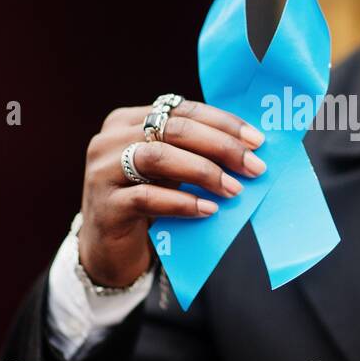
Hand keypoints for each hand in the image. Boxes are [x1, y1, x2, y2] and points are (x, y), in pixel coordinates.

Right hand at [78, 100, 266, 286]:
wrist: (108, 250)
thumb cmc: (146, 202)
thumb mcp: (169, 170)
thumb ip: (194, 152)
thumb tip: (248, 147)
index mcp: (127, 121)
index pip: (181, 110)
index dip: (222, 123)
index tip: (257, 141)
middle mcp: (110, 139)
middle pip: (172, 130)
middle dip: (220, 147)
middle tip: (254, 167)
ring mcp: (102, 171)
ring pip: (158, 157)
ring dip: (203, 172)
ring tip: (234, 189)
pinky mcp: (105, 206)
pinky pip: (147, 197)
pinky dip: (182, 201)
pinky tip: (208, 209)